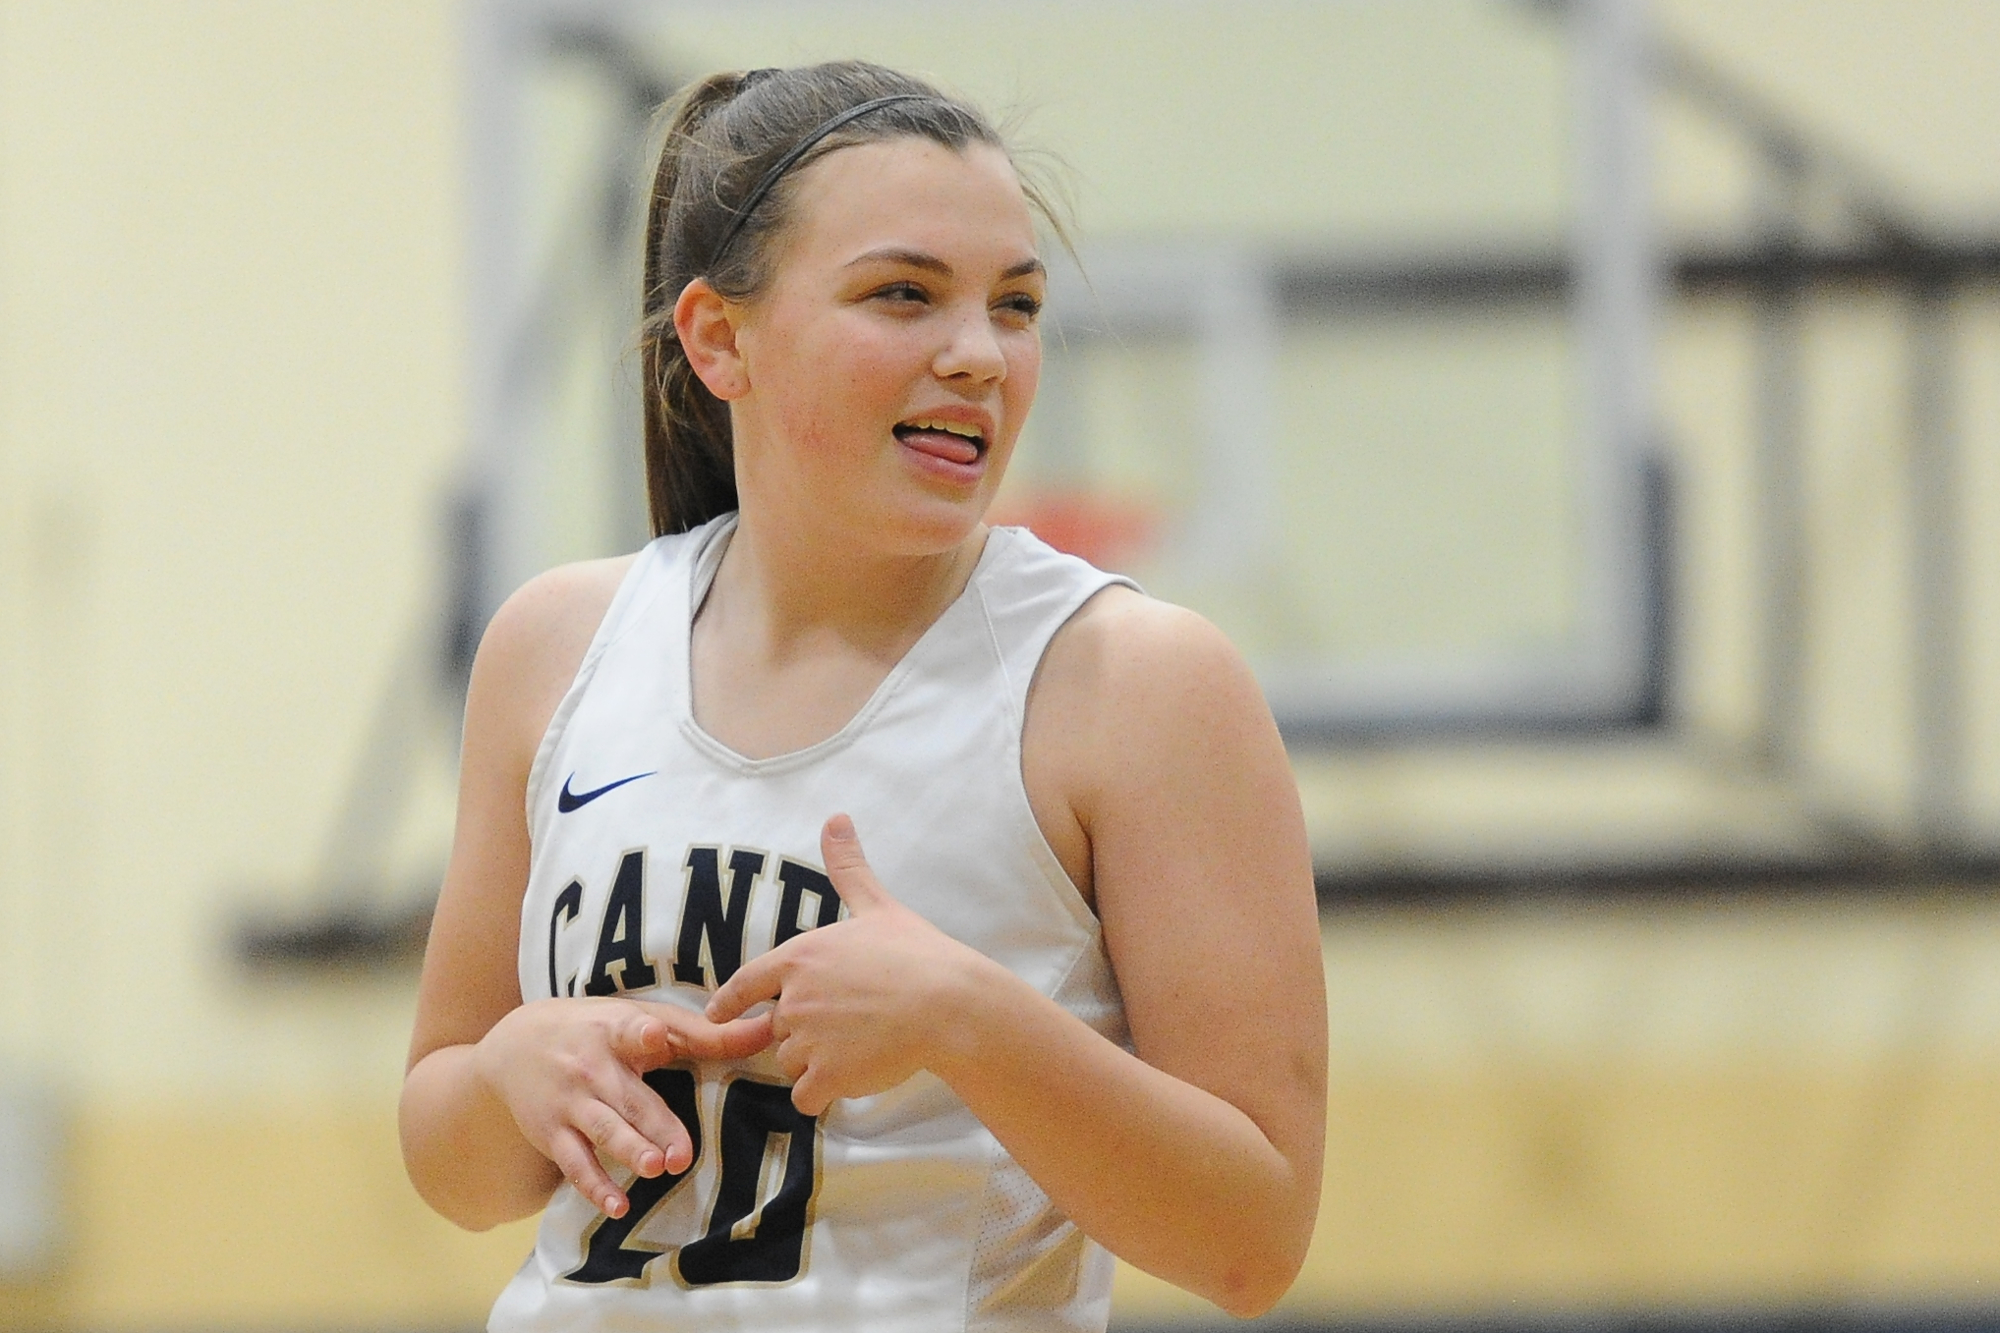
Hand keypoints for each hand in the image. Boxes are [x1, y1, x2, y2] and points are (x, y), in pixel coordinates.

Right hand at [473, 996, 771, 1217]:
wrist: (516, 1043)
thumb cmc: (599, 1030)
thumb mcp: (643, 1019)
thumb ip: (704, 1031)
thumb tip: (767, 1029)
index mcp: (616, 1031)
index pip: (630, 1031)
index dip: (641, 1034)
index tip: (652, 1035)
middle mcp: (591, 1067)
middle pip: (627, 1099)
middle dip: (653, 1126)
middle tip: (681, 1155)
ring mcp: (570, 1103)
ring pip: (602, 1132)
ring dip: (628, 1151)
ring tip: (654, 1168)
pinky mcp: (553, 1133)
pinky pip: (575, 1164)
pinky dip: (594, 1187)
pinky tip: (617, 1206)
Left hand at [707, 814, 994, 1115]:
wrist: (949, 1004)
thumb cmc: (918, 954)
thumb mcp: (878, 906)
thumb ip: (849, 868)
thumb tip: (836, 818)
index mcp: (801, 956)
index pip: (748, 983)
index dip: (729, 1001)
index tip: (715, 1015)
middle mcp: (794, 999)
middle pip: (779, 1031)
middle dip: (805, 1034)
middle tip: (851, 1026)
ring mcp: (808, 1040)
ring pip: (793, 1065)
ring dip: (816, 1065)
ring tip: (860, 1049)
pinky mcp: (826, 1076)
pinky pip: (806, 1098)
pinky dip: (824, 1095)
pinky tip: (855, 1078)